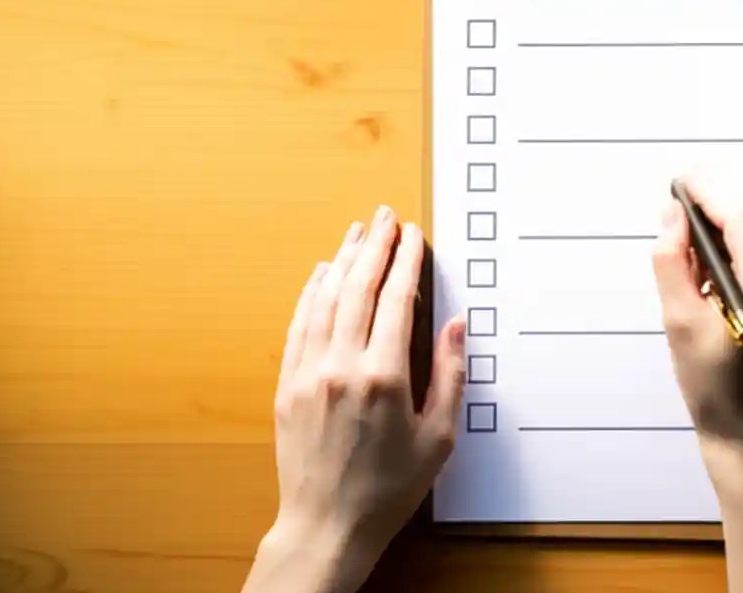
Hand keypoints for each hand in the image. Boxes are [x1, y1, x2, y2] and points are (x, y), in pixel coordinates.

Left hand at [243, 206, 465, 592]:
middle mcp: (341, 367)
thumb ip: (450, 375)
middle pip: (357, 288)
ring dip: (342, 261)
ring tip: (357, 233)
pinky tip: (321, 274)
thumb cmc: (389, 488)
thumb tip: (454, 325)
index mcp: (384, 377)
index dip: (405, 262)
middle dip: (374, 246)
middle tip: (385, 217)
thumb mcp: (438, 437)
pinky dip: (311, 293)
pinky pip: (299, 325)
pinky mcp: (288, 385)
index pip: (395, 300)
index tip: (413, 237)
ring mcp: (309, 374)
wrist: (328, 525)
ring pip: (324, 299)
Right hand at [652, 179, 742, 592]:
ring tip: (694, 240)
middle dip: (721, 204)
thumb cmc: (709, 386)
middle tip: (681, 208)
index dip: (710, 193)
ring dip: (734, 223)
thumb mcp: (677, 323)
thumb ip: (672, 262)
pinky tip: (718, 262)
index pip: (742, 220)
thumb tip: (673, 213)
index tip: (681, 181)